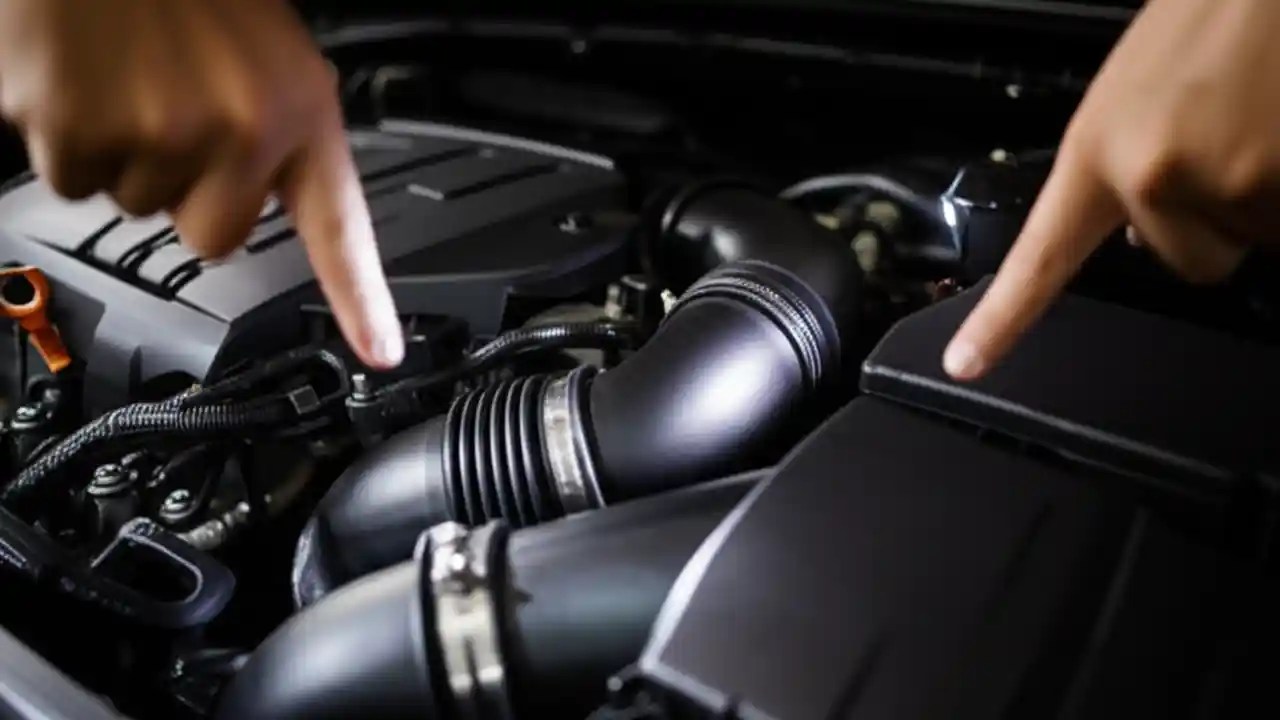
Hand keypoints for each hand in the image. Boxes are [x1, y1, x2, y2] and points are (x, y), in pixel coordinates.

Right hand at [0, 0, 403, 368]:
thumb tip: (259, 187)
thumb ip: (271, 123)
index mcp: (297, 107)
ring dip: (122, 152)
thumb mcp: (260, 46)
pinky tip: (81, 75)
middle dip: (187, 193)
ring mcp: (157, 135)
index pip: (341, 226)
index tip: (380, 352)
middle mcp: (238, 131)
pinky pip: (70, 178)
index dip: (362, 299)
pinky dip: (62, 136)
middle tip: (170, 110)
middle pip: (211, 235)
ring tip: (124, 73)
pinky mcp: (76, 132)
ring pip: (133, 204)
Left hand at [944, 0, 1279, 380]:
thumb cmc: (1214, 20)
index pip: (1042, 256)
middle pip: (1194, 263)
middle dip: (1217, 216)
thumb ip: (1127, 170)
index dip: (1001, 319)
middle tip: (1234, 135)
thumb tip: (1145, 237)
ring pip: (1253, 240)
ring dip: (1267, 195)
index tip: (962, 363)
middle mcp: (1146, 177)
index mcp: (1095, 152)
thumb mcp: (1138, 95)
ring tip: (1263, 117)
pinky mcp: (1279, 183)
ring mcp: (1218, 181)